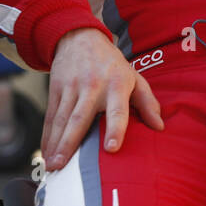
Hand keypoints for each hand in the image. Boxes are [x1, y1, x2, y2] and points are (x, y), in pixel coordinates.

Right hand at [41, 28, 163, 171]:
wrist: (81, 39)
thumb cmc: (113, 64)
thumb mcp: (135, 77)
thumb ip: (148, 102)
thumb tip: (159, 126)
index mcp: (117, 84)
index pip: (117, 109)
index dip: (115, 129)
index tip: (111, 148)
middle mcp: (93, 86)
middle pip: (80, 118)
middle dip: (71, 143)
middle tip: (64, 166)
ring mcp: (72, 87)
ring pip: (62, 119)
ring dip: (56, 143)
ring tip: (53, 165)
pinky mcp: (56, 88)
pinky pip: (51, 115)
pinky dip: (47, 135)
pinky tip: (46, 150)